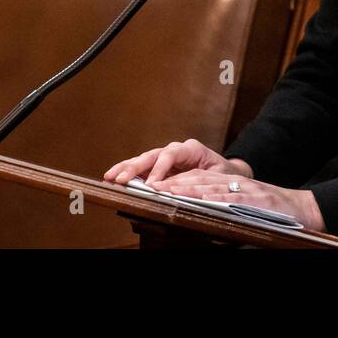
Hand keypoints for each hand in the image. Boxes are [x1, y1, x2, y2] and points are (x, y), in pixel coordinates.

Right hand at [104, 138, 250, 184]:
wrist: (227, 173)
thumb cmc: (223, 174)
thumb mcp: (216, 177)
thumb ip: (198, 180)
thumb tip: (179, 189)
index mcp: (191, 148)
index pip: (171, 154)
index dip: (159, 168)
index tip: (151, 184)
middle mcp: (175, 150)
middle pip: (152, 155)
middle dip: (135, 167)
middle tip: (120, 178)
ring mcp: (166, 157)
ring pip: (143, 159)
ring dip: (126, 168)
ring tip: (110, 176)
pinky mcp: (160, 167)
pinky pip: (142, 168)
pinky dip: (128, 171)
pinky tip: (113, 176)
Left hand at [147, 169, 326, 231]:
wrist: (301, 208)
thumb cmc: (271, 211)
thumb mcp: (243, 206)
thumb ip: (222, 209)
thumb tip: (202, 225)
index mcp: (228, 184)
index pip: (198, 179)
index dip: (176, 181)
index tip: (155, 186)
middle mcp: (233, 183)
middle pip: (199, 180)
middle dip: (174, 182)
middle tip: (152, 186)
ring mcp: (243, 190)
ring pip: (211, 185)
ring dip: (187, 187)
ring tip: (167, 190)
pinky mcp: (254, 199)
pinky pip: (232, 197)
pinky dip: (216, 197)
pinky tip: (202, 199)